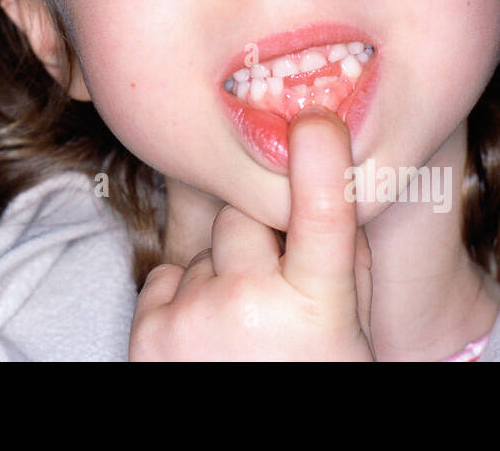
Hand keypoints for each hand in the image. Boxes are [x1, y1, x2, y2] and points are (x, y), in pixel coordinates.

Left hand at [129, 106, 373, 359]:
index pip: (322, 217)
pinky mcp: (148, 331)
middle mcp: (249, 306)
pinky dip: (188, 294)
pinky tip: (209, 336)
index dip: (320, 162)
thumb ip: (343, 266)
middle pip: (246, 213)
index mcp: (316, 308)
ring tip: (243, 325)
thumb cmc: (312, 380)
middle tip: (278, 280)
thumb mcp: (350, 334)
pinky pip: (170, 275)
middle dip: (260, 231)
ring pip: (207, 247)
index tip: (317, 120)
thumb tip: (323, 191)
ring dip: (224, 269)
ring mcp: (192, 318)